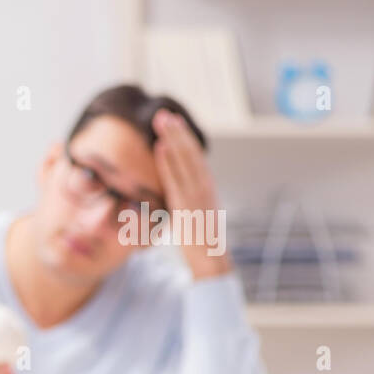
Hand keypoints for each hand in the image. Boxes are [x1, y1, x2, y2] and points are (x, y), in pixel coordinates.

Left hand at [152, 108, 229, 278]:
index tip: (172, 121)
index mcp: (204, 185)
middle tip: (163, 113)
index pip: (192, 156)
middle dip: (177, 131)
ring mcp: (197, 194)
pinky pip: (176, 180)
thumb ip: (184, 195)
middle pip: (190, 153)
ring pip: (185, 160)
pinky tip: (161, 147)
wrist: (212, 260)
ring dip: (173, 138)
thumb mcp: (192, 211)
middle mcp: (203, 185)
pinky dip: (169, 163)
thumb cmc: (199, 239)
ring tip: (162, 121)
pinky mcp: (189, 206)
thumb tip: (173, 184)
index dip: (182, 138)